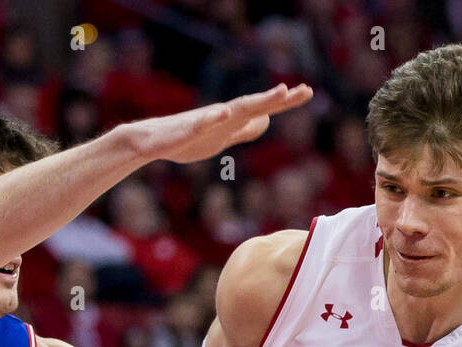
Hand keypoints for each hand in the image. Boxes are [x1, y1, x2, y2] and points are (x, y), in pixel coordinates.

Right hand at [124, 84, 312, 164]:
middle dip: (280, 99)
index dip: (285, 102)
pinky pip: (201, 123)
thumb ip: (245, 130)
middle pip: (256, 105)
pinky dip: (214, 118)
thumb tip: (267, 121)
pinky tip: (226, 113)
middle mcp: (223, 115)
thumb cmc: (188, 139)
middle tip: (306, 90)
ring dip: (256, 101)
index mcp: (232, 119)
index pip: (263, 108)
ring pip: (234, 110)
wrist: (153, 141)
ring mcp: (206, 121)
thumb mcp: (224, 138)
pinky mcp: (187, 130)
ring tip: (278, 94)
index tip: (308, 91)